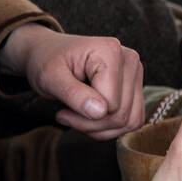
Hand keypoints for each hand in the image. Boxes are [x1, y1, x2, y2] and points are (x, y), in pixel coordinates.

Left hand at [0, 24, 144, 140]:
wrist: (48, 53)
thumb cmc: (47, 61)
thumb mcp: (49, 77)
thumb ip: (73, 93)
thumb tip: (100, 112)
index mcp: (110, 51)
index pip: (111, 104)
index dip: (85, 116)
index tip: (61, 112)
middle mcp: (129, 60)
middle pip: (122, 115)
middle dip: (91, 124)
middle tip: (65, 116)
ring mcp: (135, 74)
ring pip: (130, 121)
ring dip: (100, 129)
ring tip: (75, 116)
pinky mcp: (135, 87)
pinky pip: (132, 120)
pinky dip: (109, 128)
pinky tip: (88, 117)